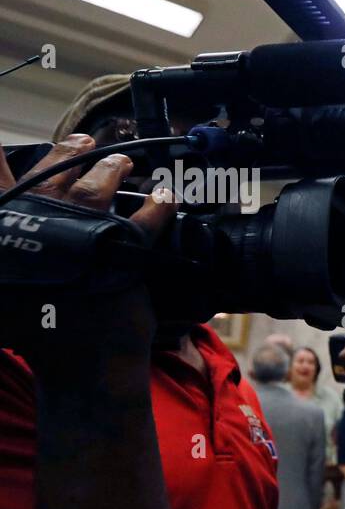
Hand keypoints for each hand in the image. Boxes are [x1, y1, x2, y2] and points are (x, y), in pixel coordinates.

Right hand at [0, 135, 175, 374]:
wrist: (84, 368)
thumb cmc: (40, 338)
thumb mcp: (6, 298)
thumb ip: (9, 257)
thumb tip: (8, 240)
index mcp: (9, 233)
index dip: (0, 158)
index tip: (4, 140)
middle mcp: (44, 226)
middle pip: (56, 173)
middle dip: (69, 151)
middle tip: (83, 140)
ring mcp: (86, 236)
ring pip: (98, 184)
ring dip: (111, 167)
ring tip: (122, 161)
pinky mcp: (129, 252)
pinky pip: (147, 216)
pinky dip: (158, 203)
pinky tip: (165, 196)